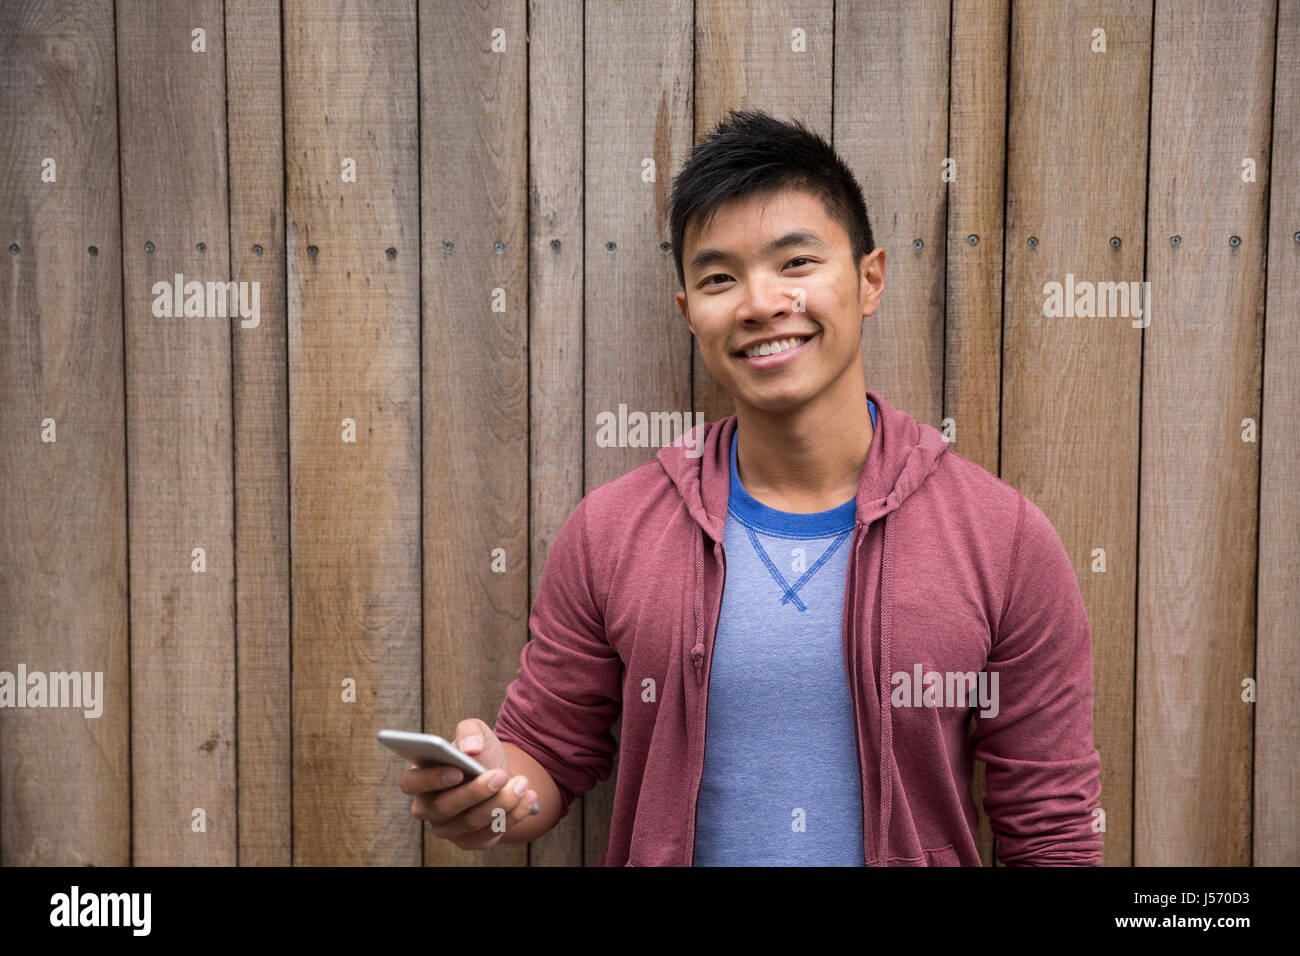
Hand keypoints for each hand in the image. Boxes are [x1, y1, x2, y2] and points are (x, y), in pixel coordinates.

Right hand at [401, 718, 539, 850]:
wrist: (499, 772)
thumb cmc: (479, 752)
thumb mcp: (476, 731)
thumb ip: (470, 731)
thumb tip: (470, 748)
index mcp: (420, 777)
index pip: (411, 783)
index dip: (432, 779)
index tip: (458, 770)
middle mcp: (427, 807)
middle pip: (445, 807)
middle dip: (476, 792)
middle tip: (500, 775)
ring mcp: (446, 829)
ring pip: (470, 823)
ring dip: (500, 804)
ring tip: (522, 783)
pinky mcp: (469, 841)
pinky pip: (488, 836)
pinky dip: (512, 817)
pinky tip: (528, 798)